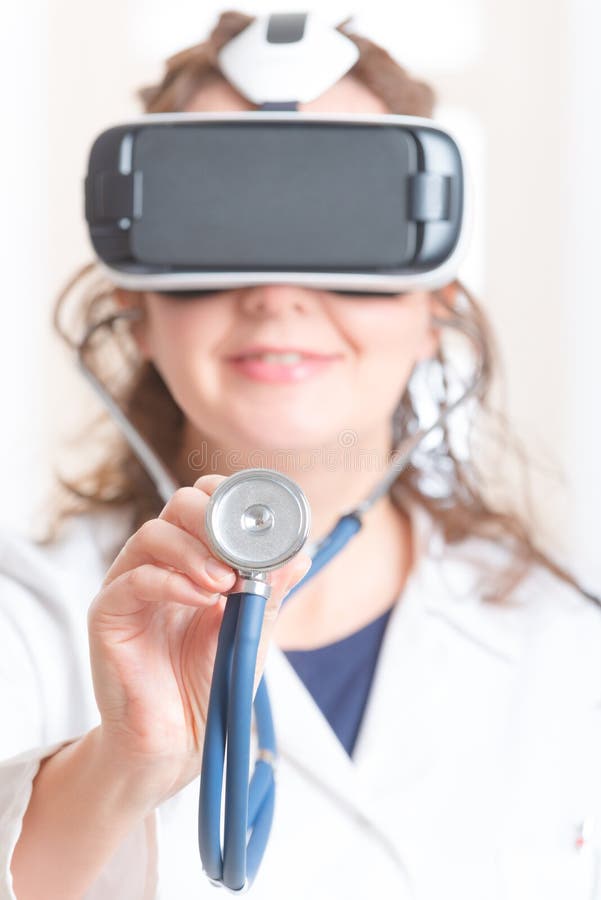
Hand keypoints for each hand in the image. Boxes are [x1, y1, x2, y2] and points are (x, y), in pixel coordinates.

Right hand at [87, 474, 311, 804]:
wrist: (175, 743)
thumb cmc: (210, 685)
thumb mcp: (252, 632)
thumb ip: (270, 591)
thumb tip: (300, 552)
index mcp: (194, 559)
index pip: (205, 503)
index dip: (230, 497)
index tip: (260, 516)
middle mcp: (160, 564)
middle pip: (178, 506)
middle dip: (214, 518)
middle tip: (240, 551)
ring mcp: (131, 586)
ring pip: (152, 535)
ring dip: (195, 551)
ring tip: (225, 584)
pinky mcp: (108, 614)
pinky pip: (132, 580)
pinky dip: (171, 581)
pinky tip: (201, 599)